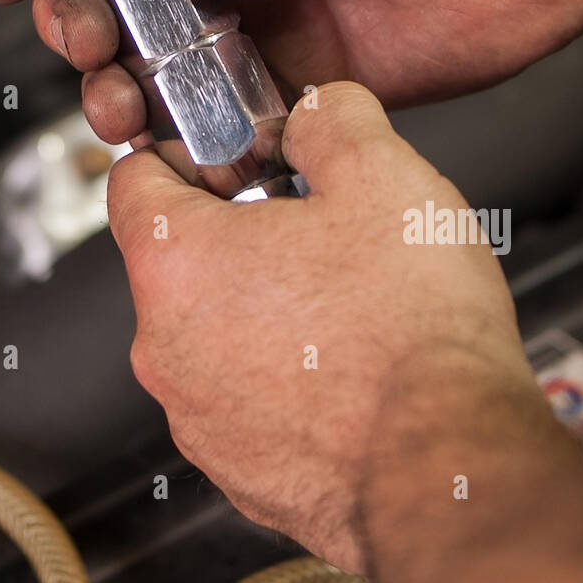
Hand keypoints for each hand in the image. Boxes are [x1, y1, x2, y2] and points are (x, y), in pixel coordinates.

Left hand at [106, 81, 536, 574]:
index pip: (133, 178)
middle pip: (177, 258)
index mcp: (175, 262)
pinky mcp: (238, 468)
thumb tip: (315, 111)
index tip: (236, 160)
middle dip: (239, 231)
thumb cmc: (411, 338)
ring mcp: (197, 416)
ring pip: (212, 331)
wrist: (450, 471)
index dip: (189, 154)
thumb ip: (330, 117)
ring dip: (262, 306)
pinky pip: (243, 396)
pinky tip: (347, 364)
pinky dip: (281, 375)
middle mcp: (164, 346)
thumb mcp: (381, 173)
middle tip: (313, 228)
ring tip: (343, 301)